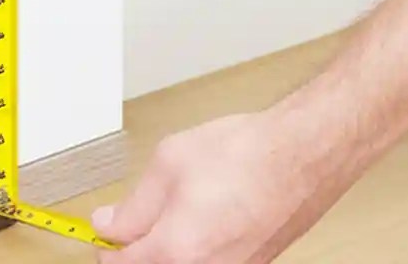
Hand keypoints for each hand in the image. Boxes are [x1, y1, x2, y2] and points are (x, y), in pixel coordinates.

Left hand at [90, 111, 331, 262]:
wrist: (305, 155)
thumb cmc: (248, 154)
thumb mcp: (170, 163)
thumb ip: (134, 204)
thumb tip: (111, 224)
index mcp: (175, 251)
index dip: (105, 247)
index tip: (103, 232)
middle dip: (137, 252)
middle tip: (132, 224)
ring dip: (169, 250)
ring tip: (176, 213)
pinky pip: (211, 263)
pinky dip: (197, 250)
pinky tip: (204, 218)